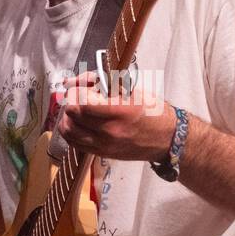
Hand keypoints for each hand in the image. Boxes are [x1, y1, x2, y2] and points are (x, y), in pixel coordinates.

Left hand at [56, 70, 174, 161]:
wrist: (166, 139)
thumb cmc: (153, 111)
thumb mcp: (133, 89)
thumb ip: (105, 83)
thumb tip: (78, 81)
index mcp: (121, 111)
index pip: (82, 102)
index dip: (77, 90)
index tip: (83, 85)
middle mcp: (110, 131)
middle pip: (72, 115)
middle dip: (72, 100)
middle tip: (79, 94)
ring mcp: (104, 146)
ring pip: (69, 131)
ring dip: (68, 116)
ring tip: (75, 108)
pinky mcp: (102, 154)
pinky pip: (75, 143)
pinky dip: (71, 130)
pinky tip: (77, 122)